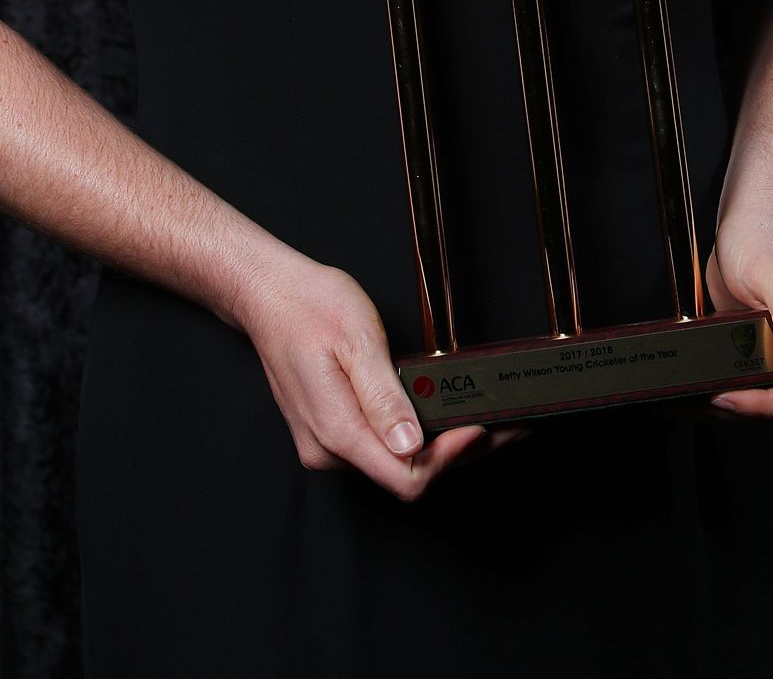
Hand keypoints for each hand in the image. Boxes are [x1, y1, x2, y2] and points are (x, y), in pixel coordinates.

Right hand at [237, 250, 526, 497]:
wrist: (268, 295)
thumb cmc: (311, 307)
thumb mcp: (356, 341)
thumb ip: (383, 397)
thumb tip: (411, 444)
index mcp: (337, 431)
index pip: (406, 477)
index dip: (450, 459)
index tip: (482, 428)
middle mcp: (328, 450)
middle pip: (405, 476)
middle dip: (457, 454)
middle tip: (504, 425)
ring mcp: (325, 445)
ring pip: (394, 465)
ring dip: (439, 448)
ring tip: (481, 419)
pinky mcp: (328, 433)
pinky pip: (379, 450)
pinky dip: (414, 438)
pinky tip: (438, 418)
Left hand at [704, 200, 772, 418]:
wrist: (754, 217)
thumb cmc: (767, 234)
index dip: (766, 407)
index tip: (727, 398)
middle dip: (741, 409)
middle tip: (695, 401)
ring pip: (765, 396)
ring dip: (727, 401)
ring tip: (685, 397)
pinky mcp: (769, 351)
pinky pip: (750, 380)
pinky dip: (724, 385)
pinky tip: (694, 382)